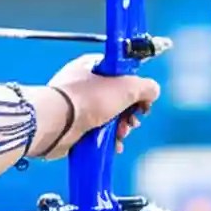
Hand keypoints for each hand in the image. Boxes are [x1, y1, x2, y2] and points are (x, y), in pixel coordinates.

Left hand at [46, 54, 160, 157]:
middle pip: (116, 97)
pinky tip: (113, 144)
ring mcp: (76, 105)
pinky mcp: (72, 125)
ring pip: (107, 116)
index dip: (135, 86)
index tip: (143, 99)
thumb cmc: (86, 99)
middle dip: (129, 112)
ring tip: (121, 133)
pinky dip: (107, 138)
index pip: (120, 72)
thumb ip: (146, 87)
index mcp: (92, 65)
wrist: (57, 124)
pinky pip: (96, 131)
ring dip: (120, 127)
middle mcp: (83, 83)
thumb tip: (153, 91)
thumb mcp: (126, 87)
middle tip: (132, 120)